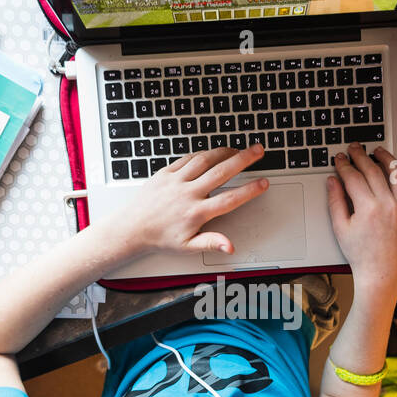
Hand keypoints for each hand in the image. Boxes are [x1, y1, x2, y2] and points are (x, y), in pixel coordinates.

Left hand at [96, 145, 269, 256]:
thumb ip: (211, 243)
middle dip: (243, 159)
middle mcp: (188, 193)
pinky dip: (202, 154)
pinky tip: (212, 153)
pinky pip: (187, 158)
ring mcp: (176, 180)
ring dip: (224, 152)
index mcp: (196, 212)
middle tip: (258, 151)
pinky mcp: (165, 173)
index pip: (229, 199)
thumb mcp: (187, 247)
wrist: (132, 228)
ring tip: (238, 149)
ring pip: (205, 160)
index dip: (249, 190)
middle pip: (222, 172)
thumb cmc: (159, 238)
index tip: (263, 183)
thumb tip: (229, 246)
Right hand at [327, 144, 396, 296]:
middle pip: (373, 170)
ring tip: (378, 151)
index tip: (340, 159)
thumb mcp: (340, 228)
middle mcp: (388, 205)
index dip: (344, 165)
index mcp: (368, 209)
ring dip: (386, 158)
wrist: (380, 272)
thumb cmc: (360, 254)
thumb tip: (333, 181)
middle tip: (354, 148)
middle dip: (361, 156)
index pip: (353, 177)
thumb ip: (335, 201)